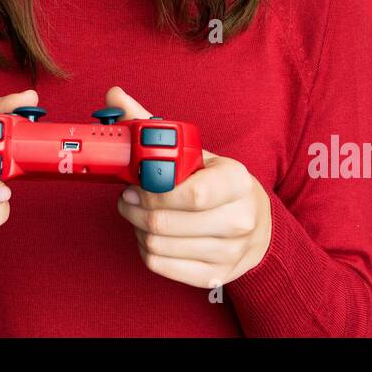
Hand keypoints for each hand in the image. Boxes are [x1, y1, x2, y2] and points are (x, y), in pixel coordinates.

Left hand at [107, 86, 272, 288]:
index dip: (154, 190)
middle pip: (166, 222)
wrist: (256, 225)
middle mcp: (239, 220)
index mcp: (237, 181)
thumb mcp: (197, 153)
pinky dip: (146, 248)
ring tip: (138, 212)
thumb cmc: (218, 183)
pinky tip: (150, 233)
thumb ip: (156, 127)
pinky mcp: (214, 276)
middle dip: (134, 208)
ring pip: (158, 245)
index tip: (136, 181)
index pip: (192, 194)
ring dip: (137, 227)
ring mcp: (228, 252)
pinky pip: (161, 265)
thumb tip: (114, 95)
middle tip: (127, 196)